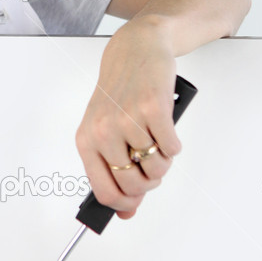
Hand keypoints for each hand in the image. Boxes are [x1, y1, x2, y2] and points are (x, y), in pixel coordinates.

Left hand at [74, 17, 180, 219]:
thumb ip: (114, 170)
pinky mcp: (154, 108)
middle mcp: (104, 131)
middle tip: (152, 164)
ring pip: (156, 168)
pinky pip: (172, 148)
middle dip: (149, 182)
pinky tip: (166, 128)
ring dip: (163, 160)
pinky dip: (174, 144)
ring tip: (157, 140)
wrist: (135, 48)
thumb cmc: (120, 91)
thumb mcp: (106, 129)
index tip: (134, 204)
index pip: (104, 191)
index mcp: (87, 139)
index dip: (124, 204)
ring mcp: (128, 119)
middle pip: (134, 185)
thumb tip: (126, 211)